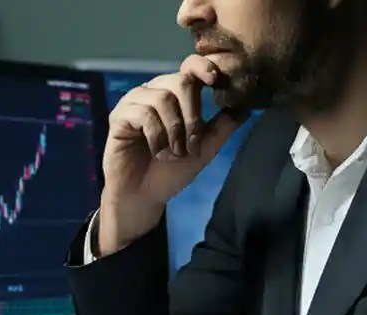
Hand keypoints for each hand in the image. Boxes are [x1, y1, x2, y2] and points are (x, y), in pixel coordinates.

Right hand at [99, 55, 245, 255]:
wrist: (144, 196)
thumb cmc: (171, 171)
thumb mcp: (205, 148)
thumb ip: (224, 126)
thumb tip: (248, 105)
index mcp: (175, 95)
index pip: (189, 67)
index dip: (202, 66)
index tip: (215, 79)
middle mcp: (154, 92)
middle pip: (180, 81)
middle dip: (192, 115)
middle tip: (192, 144)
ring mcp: (134, 102)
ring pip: (163, 98)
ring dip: (174, 130)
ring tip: (174, 153)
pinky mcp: (119, 116)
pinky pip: (143, 114)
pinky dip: (157, 137)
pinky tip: (158, 152)